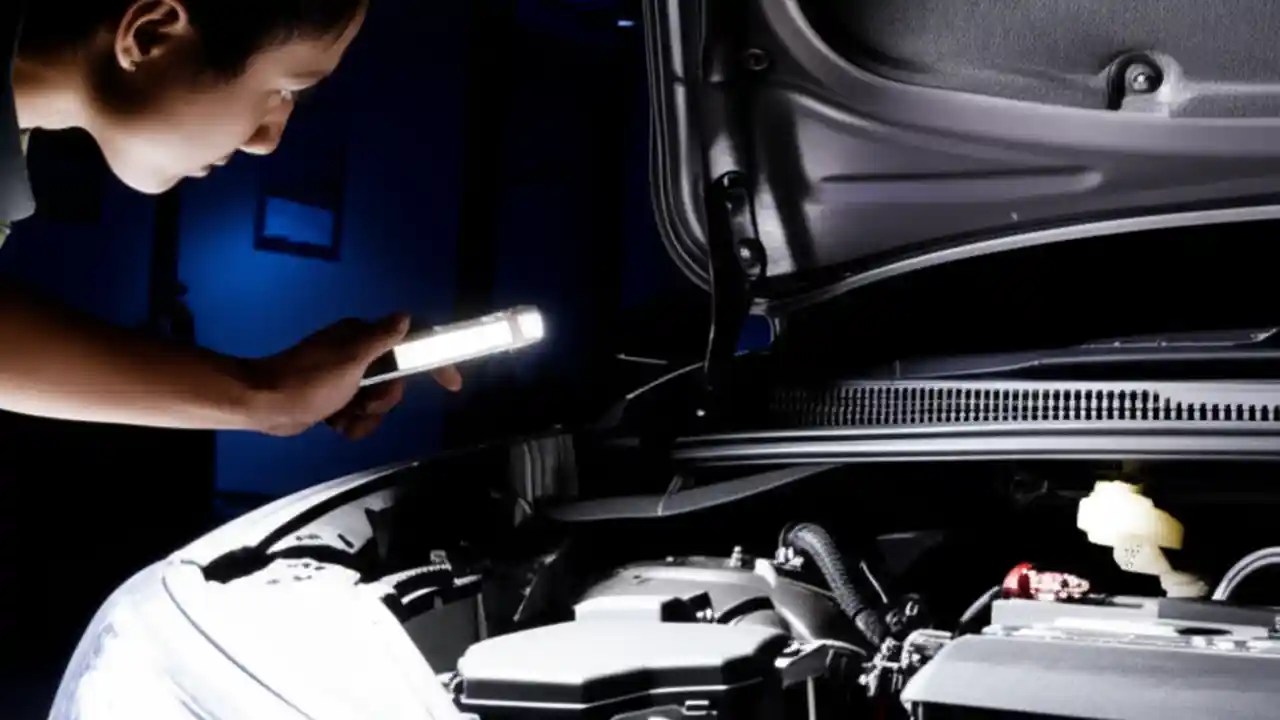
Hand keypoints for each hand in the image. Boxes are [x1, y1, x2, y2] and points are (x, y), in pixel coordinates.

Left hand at [245, 313, 462, 438]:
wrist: (264, 405)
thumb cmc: (308, 380)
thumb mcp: (351, 359)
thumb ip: (381, 338)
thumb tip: (406, 316)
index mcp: (362, 338)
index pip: (410, 344)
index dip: (435, 363)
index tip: (452, 383)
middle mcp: (357, 353)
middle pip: (396, 381)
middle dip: (384, 401)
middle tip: (364, 404)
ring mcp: (346, 377)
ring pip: (378, 403)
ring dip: (365, 417)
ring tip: (343, 419)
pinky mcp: (334, 398)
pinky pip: (360, 414)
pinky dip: (351, 424)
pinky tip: (335, 425)